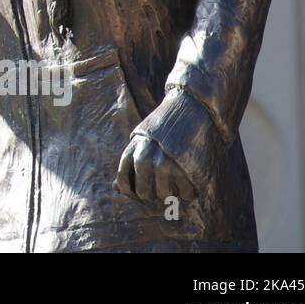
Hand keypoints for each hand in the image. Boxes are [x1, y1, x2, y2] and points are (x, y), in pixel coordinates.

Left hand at [114, 91, 217, 206]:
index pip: (124, 184)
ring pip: (166, 195)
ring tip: (178, 175)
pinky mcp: (187, 170)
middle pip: (145, 194)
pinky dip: (190, 189)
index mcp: (132, 152)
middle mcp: (146, 160)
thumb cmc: (164, 127)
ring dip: (173, 190)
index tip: (143, 189)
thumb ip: (129, 162)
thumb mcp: (141, 139)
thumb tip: (114, 188)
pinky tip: (190, 176)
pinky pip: (187, 194)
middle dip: (154, 191)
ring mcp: (166, 166)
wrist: (190, 107)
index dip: (133, 191)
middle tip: (164, 180)